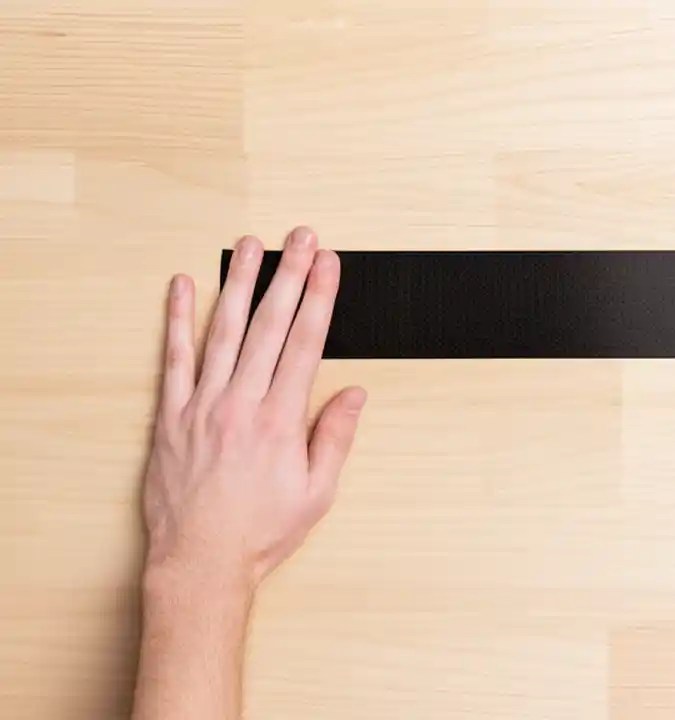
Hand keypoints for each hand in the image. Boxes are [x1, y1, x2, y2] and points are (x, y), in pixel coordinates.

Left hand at [143, 226, 364, 589]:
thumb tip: (354, 393)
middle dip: (290, 276)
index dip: (321, 298)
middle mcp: (242, 404)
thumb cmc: (261, 533)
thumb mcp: (317, 492)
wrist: (200, 563)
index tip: (329, 264)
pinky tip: (185, 288)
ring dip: (241, 285)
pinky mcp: (173, 416)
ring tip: (252, 246)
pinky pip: (175, 359)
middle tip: (302, 238)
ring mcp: (203, 406)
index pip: (306, 343)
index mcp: (281, 420)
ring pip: (225, 331)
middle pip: (271, 326)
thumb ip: (334, 437)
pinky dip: (179, 320)